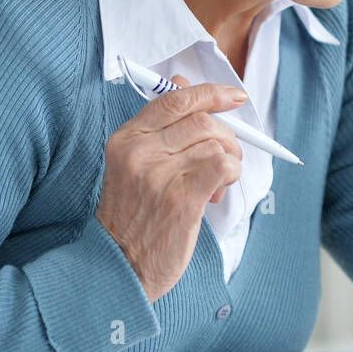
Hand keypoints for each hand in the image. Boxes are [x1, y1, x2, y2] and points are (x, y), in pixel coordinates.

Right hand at [96, 76, 246, 301]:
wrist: (118, 266)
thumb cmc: (132, 216)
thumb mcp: (134, 165)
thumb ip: (160, 127)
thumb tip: (185, 84)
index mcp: (126, 138)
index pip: (174, 99)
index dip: (211, 93)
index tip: (234, 97)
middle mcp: (140, 152)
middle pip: (202, 121)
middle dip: (226, 138)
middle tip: (224, 161)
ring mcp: (159, 175)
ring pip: (216, 144)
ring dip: (228, 161)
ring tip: (214, 185)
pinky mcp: (181, 199)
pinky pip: (223, 166)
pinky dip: (231, 175)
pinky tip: (217, 191)